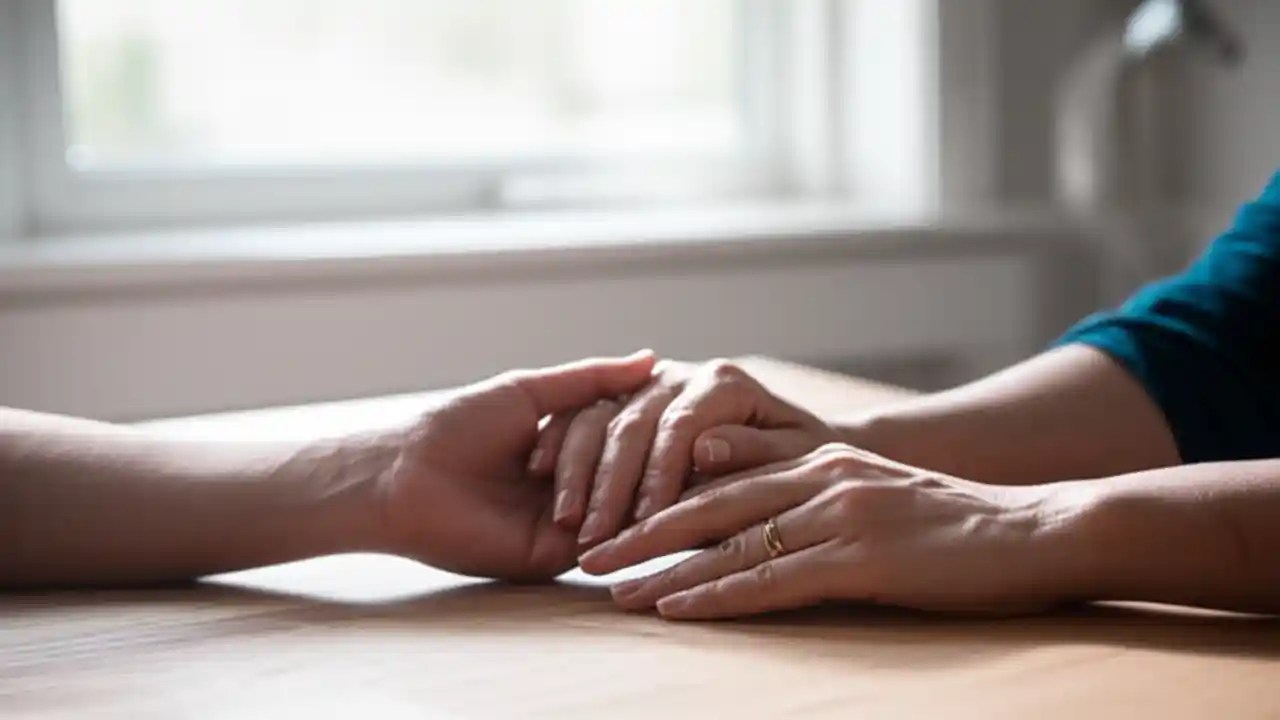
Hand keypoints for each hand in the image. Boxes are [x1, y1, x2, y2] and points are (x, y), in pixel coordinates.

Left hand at [373, 351, 656, 580]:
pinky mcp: (553, 556)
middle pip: (629, 471)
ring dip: (633, 490)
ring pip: (622, 506)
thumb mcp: (529, 391)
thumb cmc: (457, 426)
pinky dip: (621, 525)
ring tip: (665, 471)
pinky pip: (601, 543)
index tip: (678, 404)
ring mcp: (566, 523)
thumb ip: (590, 380)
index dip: (644, 420)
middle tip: (676, 446)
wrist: (406, 476)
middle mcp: (573, 484)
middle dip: (640, 458)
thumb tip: (651, 358)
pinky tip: (645, 508)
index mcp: (567, 445)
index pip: (625, 434)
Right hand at [527, 359, 839, 547]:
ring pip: (598, 418)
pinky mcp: (616, 399)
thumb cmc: (799, 463)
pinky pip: (577, 414)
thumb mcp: (793, 462)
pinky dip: (558, 445)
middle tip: (597, 539)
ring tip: (569, 526)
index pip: (682, 427)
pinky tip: (543, 479)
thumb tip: (705, 448)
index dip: (660, 476)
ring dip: (579, 473)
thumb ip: (753, 455)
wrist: (789, 447)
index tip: (647, 522)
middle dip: (612, 486)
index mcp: (723, 383)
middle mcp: (679, 375)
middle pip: (633, 424)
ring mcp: (643, 385)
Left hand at [579, 443, 1092, 618]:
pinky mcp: (861, 558)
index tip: (615, 520)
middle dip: (640, 531)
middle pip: (708, 506)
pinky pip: (772, 580)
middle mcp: (819, 477)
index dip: (661, 501)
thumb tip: (762, 516)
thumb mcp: (878, 492)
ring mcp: (838, 515)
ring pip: (730, 544)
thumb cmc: (959, 523)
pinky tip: (678, 608)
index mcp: (820, 459)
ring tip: (613, 590)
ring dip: (665, 570)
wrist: (1037, 531)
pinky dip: (718, 595)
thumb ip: (817, 493)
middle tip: (586, 552)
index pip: (721, 481)